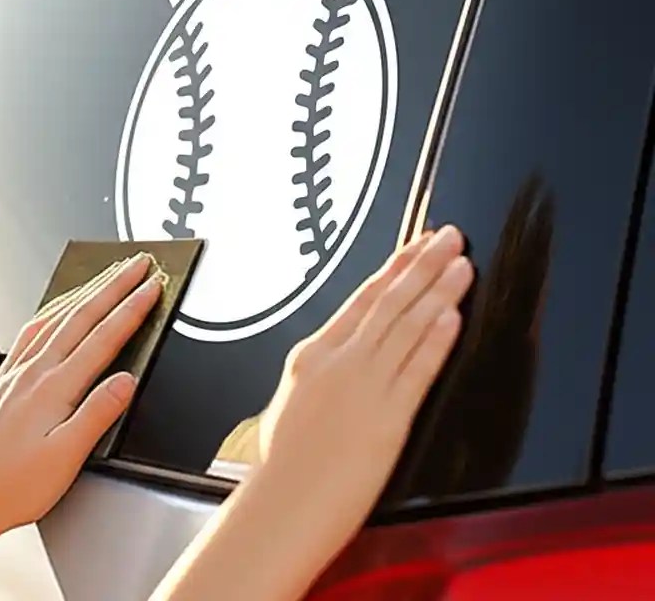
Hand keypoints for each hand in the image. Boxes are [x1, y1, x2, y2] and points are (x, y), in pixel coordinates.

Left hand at [0, 254, 163, 600]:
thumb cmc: (11, 485)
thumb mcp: (66, 457)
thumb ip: (97, 414)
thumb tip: (126, 381)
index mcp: (53, 388)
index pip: (103, 337)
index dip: (132, 308)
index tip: (153, 286)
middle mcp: (33, 373)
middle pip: (82, 316)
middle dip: (114, 286)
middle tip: (138, 263)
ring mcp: (16, 373)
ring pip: (57, 318)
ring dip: (85, 292)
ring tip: (106, 275)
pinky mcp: (4, 381)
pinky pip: (32, 332)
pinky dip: (52, 311)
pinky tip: (55, 310)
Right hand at [256, 225, 472, 545]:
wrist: (281, 505)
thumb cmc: (281, 468)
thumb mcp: (290, 405)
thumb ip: (319, 379)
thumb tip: (335, 366)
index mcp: (311, 356)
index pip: (360, 300)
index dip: (393, 269)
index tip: (415, 246)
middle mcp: (338, 363)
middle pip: (388, 302)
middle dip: (422, 265)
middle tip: (450, 237)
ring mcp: (363, 387)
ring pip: (406, 326)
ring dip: (438, 291)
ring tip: (462, 265)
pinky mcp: (388, 417)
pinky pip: (418, 369)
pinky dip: (437, 339)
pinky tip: (453, 316)